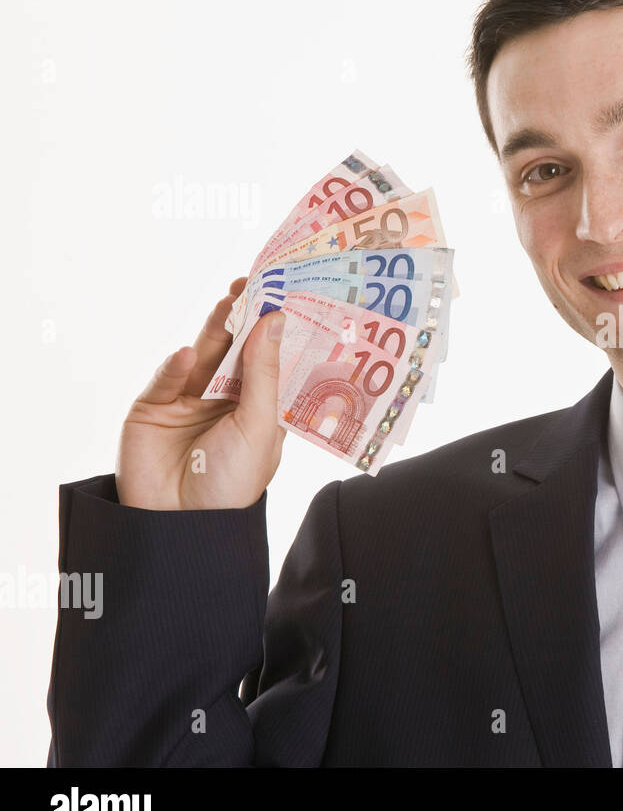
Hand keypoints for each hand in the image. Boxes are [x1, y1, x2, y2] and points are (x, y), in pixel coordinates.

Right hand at [115, 277, 287, 509]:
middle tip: (253, 283)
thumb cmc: (232, 484)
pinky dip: (176, 366)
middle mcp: (225, 398)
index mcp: (259, 405)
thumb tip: (273, 321)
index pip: (268, 357)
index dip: (274, 327)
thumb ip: (263, 373)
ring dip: (215, 329)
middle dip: (244, 317)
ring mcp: (188, 401)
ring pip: (203, 355)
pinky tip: (188, 353)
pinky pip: (166, 380)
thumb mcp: (259, 426)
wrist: (182, 527)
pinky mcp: (153, 408)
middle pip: (235, 349)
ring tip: (228, 303)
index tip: (283, 292)